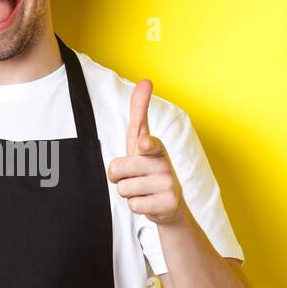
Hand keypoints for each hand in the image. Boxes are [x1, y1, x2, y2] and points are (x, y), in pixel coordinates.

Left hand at [106, 79, 185, 225]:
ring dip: (128, 192)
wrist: (169, 204)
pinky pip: (133, 206)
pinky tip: (149, 203)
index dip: (145, 145)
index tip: (144, 143)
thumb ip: (140, 113)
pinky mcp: (168, 204)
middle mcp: (164, 164)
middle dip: (118, 177)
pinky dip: (136, 206)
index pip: (150, 143)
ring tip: (143, 190)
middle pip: (117, 169)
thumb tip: (146, 80)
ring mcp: (168, 184)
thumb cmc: (148, 167)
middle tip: (134, 177)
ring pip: (123, 189)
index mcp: (156, 147)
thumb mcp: (141, 140)